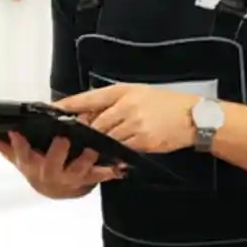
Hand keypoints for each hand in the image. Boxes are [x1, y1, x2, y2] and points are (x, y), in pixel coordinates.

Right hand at [0, 129, 123, 198]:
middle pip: (51, 165)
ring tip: (94, 147)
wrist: (57, 188)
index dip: (19, 145)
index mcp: (31, 165)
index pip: (22, 154)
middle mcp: (49, 174)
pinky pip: (100, 176)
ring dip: (86, 161)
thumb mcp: (17, 156)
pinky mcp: (88, 179)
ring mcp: (70, 178)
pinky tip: (119, 165)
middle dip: (57, 153)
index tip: (17, 131)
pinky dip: (110, 171)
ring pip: (78, 171)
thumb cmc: (36, 165)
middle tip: (63, 138)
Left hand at [54, 84, 200, 153]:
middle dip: (85, 131)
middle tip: (73, 137)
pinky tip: (111, 155)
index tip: (54, 109)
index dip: (70, 105)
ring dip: (98, 144)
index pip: (90, 98)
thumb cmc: (164, 104)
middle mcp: (126, 106)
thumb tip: (90, 113)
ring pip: (106, 137)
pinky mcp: (143, 141)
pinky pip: (121, 149)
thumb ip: (114, 102)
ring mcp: (135, 124)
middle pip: (95, 122)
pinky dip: (114, 152)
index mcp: (122, 91)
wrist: (192, 117)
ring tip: (91, 148)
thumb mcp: (137, 93)